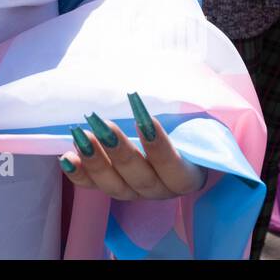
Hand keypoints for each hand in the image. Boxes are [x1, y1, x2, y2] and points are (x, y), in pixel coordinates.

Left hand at [60, 98, 206, 200]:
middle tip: (104, 125)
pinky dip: (78, 174)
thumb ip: (193, 117)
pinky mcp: (109, 186)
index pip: (175, 170)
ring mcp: (132, 190)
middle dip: (120, 152)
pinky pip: (92, 186)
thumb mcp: (195, 125)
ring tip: (81, 136)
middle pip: (139, 177)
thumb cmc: (187, 129)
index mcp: (184, 176)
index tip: (145, 121)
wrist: (174, 141)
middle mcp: (157, 188)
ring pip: (113, 185)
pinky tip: (66, 157)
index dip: (160, 148)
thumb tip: (212, 89)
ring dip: (96, 161)